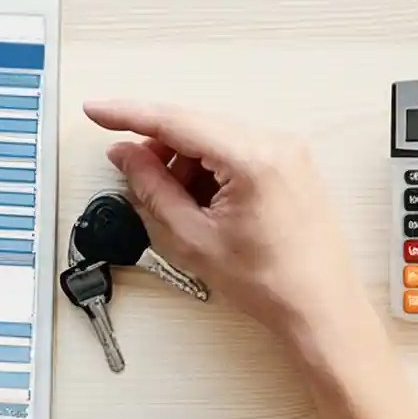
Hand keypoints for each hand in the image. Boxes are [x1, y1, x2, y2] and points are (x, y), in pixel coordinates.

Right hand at [83, 100, 378, 351]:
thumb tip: (126, 156)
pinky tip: (205, 202)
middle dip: (160, 149)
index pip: (176, 120)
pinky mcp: (292, 162)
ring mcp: (288, 150)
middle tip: (135, 177)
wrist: (321, 308)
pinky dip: (211, 168)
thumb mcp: (195, 238)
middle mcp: (275, 142)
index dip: (128, 114)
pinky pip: (237, 149)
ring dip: (186, 161)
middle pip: (195, 125)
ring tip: (181, 206)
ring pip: (214, 137)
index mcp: (252, 157)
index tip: (96, 110)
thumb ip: (153, 188)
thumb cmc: (271, 283)